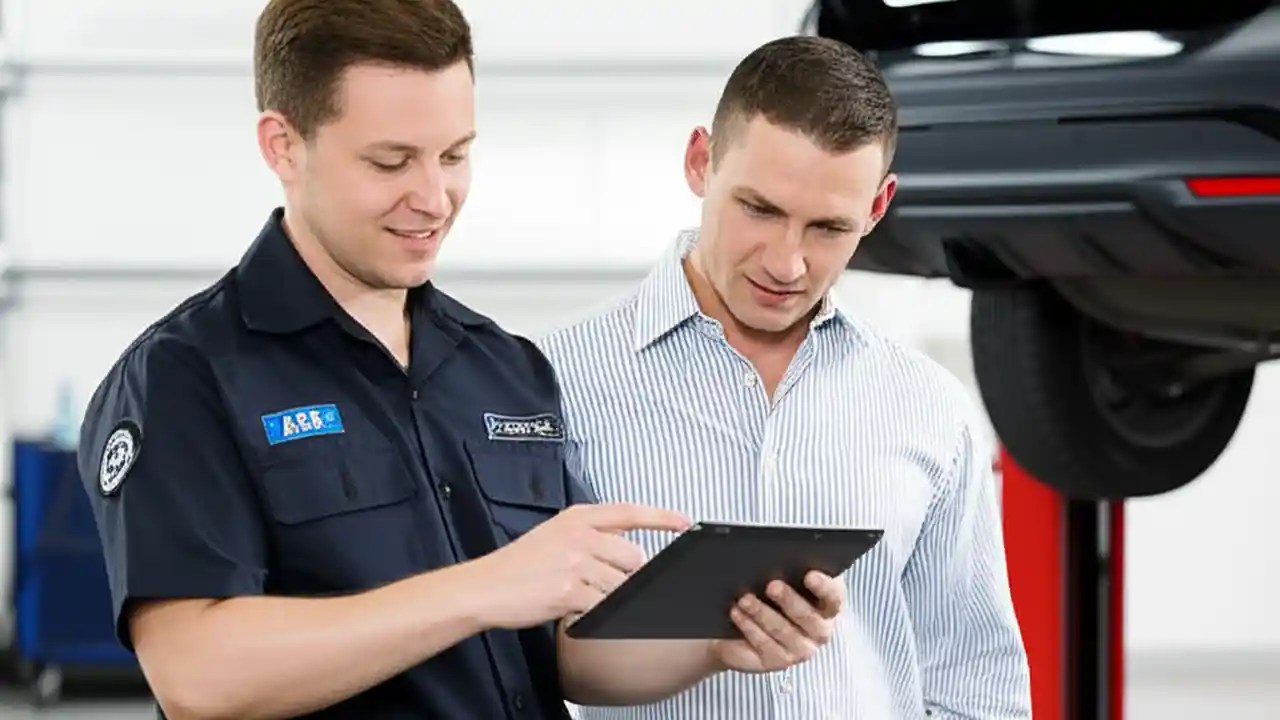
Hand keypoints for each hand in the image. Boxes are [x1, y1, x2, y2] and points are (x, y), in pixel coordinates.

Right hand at [471, 503, 689, 629]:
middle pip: (633, 557)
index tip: (684, 522)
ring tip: (581, 596)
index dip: (661, 517)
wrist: (486, 587)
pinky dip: (596, 613)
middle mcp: (579, 535)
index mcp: (577, 517)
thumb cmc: (519, 565)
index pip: (629, 511)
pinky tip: (575, 608)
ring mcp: (575, 562)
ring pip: (620, 584)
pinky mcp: (569, 590)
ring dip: (609, 597)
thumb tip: (629, 550)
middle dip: (628, 576)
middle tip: (603, 584)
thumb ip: (591, 535)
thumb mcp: (555, 534)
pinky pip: (603, 605)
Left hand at [709, 571, 844, 673]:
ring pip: (784, 632)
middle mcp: (819, 630)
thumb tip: (780, 557)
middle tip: (772, 586)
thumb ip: (789, 570)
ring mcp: (801, 649)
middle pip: (809, 617)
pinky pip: (765, 645)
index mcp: (827, 604)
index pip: (834, 596)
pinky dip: (749, 626)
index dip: (824, 587)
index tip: (809, 574)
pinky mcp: (778, 662)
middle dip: (790, 600)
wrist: (742, 624)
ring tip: (745, 599)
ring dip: (762, 613)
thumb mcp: (781, 578)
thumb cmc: (769, 595)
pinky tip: (737, 613)